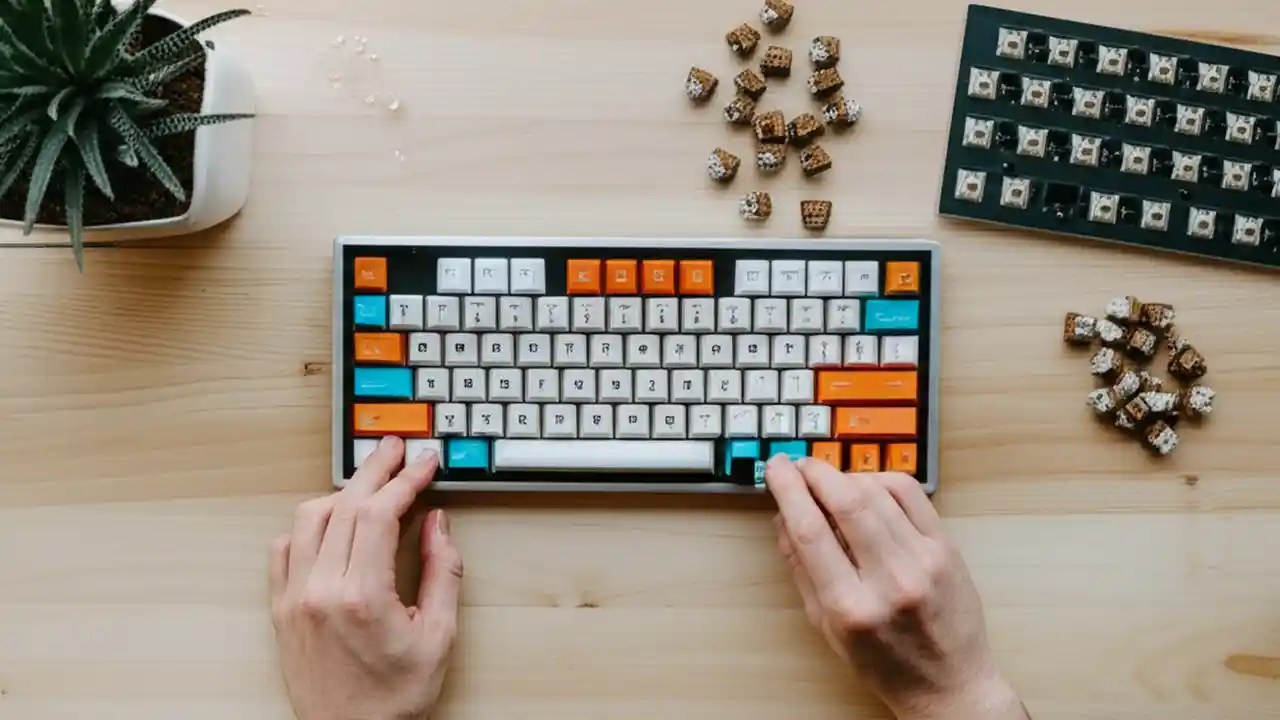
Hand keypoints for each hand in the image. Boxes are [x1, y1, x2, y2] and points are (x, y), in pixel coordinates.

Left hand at [269, 437, 462, 719]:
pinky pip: (284, 548)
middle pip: (345, 506)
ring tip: (370, 485)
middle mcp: (319, 591)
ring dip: (342, 494)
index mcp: (361, 596)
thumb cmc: (393, 698)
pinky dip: (308, 525)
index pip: (380, 514)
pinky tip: (331, 522)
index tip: (424, 464)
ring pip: (309, 518)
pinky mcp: (280, 608)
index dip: (405, 481)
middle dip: (376, 472)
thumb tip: (436, 524)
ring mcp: (293, 598)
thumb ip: (442, 572)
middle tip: (397, 451)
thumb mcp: (439, 636)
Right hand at [765, 456, 1026, 719]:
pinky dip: (882, 481)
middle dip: (815, 472)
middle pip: (846, 501)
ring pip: (878, 492)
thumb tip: (783, 517)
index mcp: (850, 607)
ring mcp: (923, 562)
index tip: (776, 469)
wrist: (948, 684)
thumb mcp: (825, 626)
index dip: (788, 490)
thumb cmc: (883, 662)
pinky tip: (868, 487)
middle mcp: (889, 581)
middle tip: (799, 465)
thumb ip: (801, 570)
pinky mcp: (947, 549)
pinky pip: (911, 495)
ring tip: (829, 480)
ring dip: (846, 475)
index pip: (810, 530)